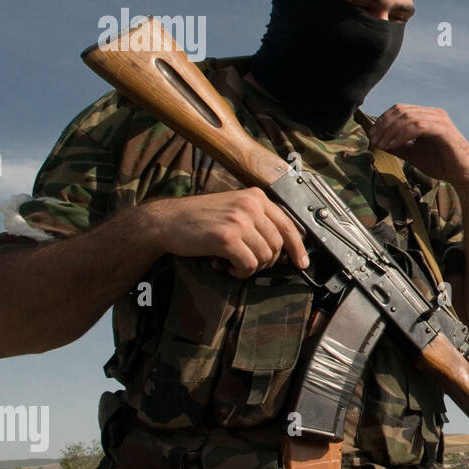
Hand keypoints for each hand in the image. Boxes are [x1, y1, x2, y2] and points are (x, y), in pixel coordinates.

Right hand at [141, 188, 309, 278]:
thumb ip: (258, 220)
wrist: (166, 221)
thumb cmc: (199, 218)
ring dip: (251, 267)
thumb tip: (284, 248)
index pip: (289, 224)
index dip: (298, 247)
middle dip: (266, 261)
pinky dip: (240, 272)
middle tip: (247, 263)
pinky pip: (249, 265)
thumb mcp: (233, 208)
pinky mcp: (227, 238)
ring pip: (265, 257)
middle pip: (278, 245)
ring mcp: (239, 221)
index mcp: (256, 196)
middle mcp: (251, 205)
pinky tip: (226, 267)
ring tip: (233, 262)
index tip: (302, 263)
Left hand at [368, 103, 468, 185]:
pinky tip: (393, 145)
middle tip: (374, 140)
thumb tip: (379, 142)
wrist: (463, 175)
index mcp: (427, 116)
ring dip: (391, 131)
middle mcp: (434, 114)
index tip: (372, 136)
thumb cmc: (442, 164)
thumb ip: (399, 146)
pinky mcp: (444, 130)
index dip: (383, 120)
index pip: (400, 109)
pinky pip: (418, 127)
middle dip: (384, 125)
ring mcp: (440, 120)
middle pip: (401, 110)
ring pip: (408, 117)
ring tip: (382, 144)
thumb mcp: (413, 154)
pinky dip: (402, 135)